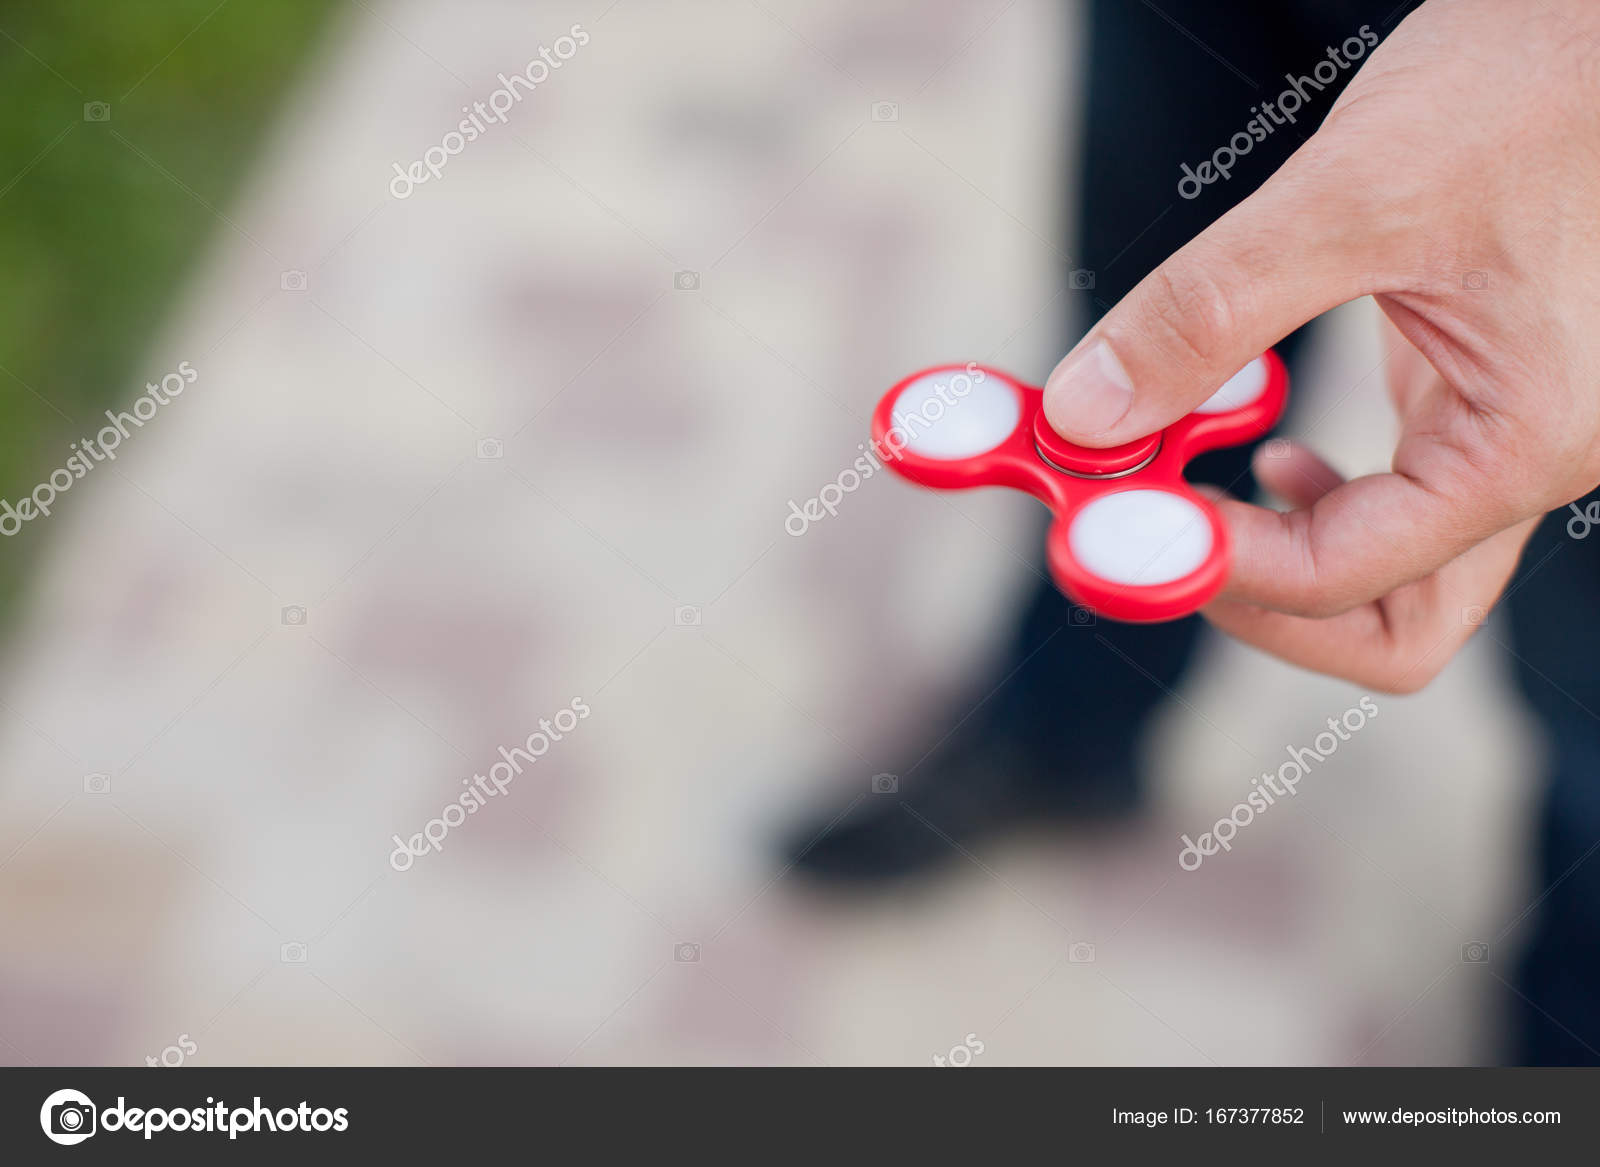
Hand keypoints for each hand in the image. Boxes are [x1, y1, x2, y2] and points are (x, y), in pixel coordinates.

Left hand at [1041, 0, 1599, 691]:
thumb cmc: (1531, 83)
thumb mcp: (1352, 196)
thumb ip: (1211, 313)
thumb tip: (1085, 416)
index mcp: (1523, 440)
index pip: (1344, 578)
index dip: (1208, 567)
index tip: (1100, 524)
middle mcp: (1524, 463)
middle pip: (1383, 625)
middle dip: (1249, 600)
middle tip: (1139, 535)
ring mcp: (1497, 439)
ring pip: (1384, 578)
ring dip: (1271, 557)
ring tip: (1181, 491)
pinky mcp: (1468, 401)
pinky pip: (1390, 507)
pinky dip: (1306, 503)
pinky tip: (1260, 446)